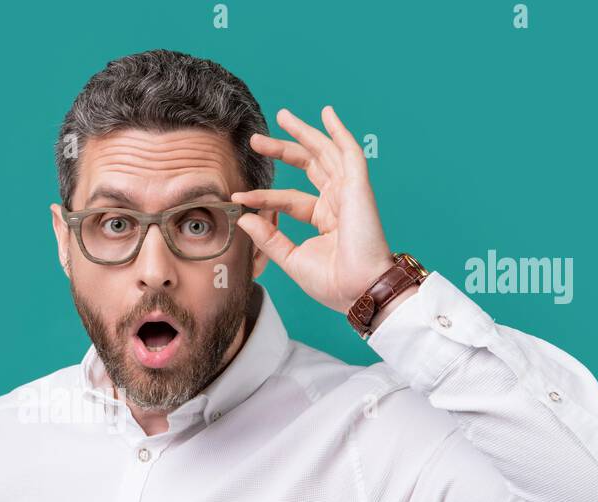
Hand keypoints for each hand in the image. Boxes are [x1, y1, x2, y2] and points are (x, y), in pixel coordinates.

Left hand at [232, 105, 396, 313]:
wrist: (358, 290)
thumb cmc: (332, 283)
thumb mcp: (291, 259)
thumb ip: (268, 238)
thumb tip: (244, 218)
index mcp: (324, 219)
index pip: (290, 199)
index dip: (265, 195)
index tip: (239, 195)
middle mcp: (337, 202)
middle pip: (308, 166)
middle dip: (283, 149)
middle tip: (256, 140)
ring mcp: (349, 192)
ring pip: (325, 153)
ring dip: (305, 133)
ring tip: (282, 116)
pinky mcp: (358, 187)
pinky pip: (349, 152)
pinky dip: (339, 132)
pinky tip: (327, 114)